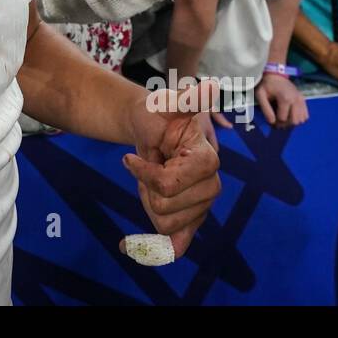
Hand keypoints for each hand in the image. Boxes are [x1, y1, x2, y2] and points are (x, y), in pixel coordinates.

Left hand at [123, 79, 221, 257]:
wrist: (150, 127)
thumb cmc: (157, 113)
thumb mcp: (165, 103)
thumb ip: (186, 99)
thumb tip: (207, 86)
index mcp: (208, 160)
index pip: (167, 186)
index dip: (144, 173)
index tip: (131, 157)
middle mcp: (211, 187)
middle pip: (163, 208)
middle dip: (145, 187)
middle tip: (146, 165)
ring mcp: (202, 206)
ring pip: (163, 225)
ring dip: (147, 202)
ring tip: (150, 178)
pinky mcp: (191, 219)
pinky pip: (176, 246)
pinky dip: (154, 251)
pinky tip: (126, 246)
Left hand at [254, 71, 309, 125]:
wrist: (276, 75)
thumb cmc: (267, 85)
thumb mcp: (261, 95)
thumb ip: (265, 109)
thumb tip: (272, 122)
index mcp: (285, 99)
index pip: (283, 119)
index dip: (276, 122)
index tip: (271, 119)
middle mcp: (296, 100)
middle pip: (295, 121)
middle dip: (285, 123)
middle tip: (278, 120)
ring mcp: (301, 100)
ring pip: (301, 120)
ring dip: (292, 121)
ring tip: (284, 117)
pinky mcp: (304, 100)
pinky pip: (305, 115)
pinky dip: (298, 117)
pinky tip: (290, 114)